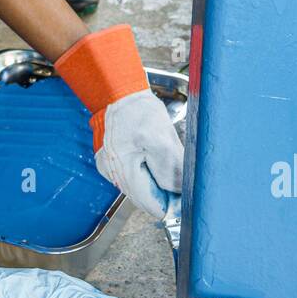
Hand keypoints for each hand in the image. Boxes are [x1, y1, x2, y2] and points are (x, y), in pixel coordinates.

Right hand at [55, 24, 182, 219]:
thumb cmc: (138, 111)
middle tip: (182, 177)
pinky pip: (135, 176)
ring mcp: (110, 169)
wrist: (118, 92)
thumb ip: (172, 170)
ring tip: (166, 162)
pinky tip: (153, 157)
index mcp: (124, 170)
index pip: (152, 205)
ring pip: (141, 188)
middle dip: (165, 192)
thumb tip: (180, 193)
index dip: (171, 203)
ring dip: (157, 181)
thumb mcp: (163, 139)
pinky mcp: (111, 162)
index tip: (186, 194)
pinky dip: (147, 172)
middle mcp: (113, 174)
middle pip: (146, 199)